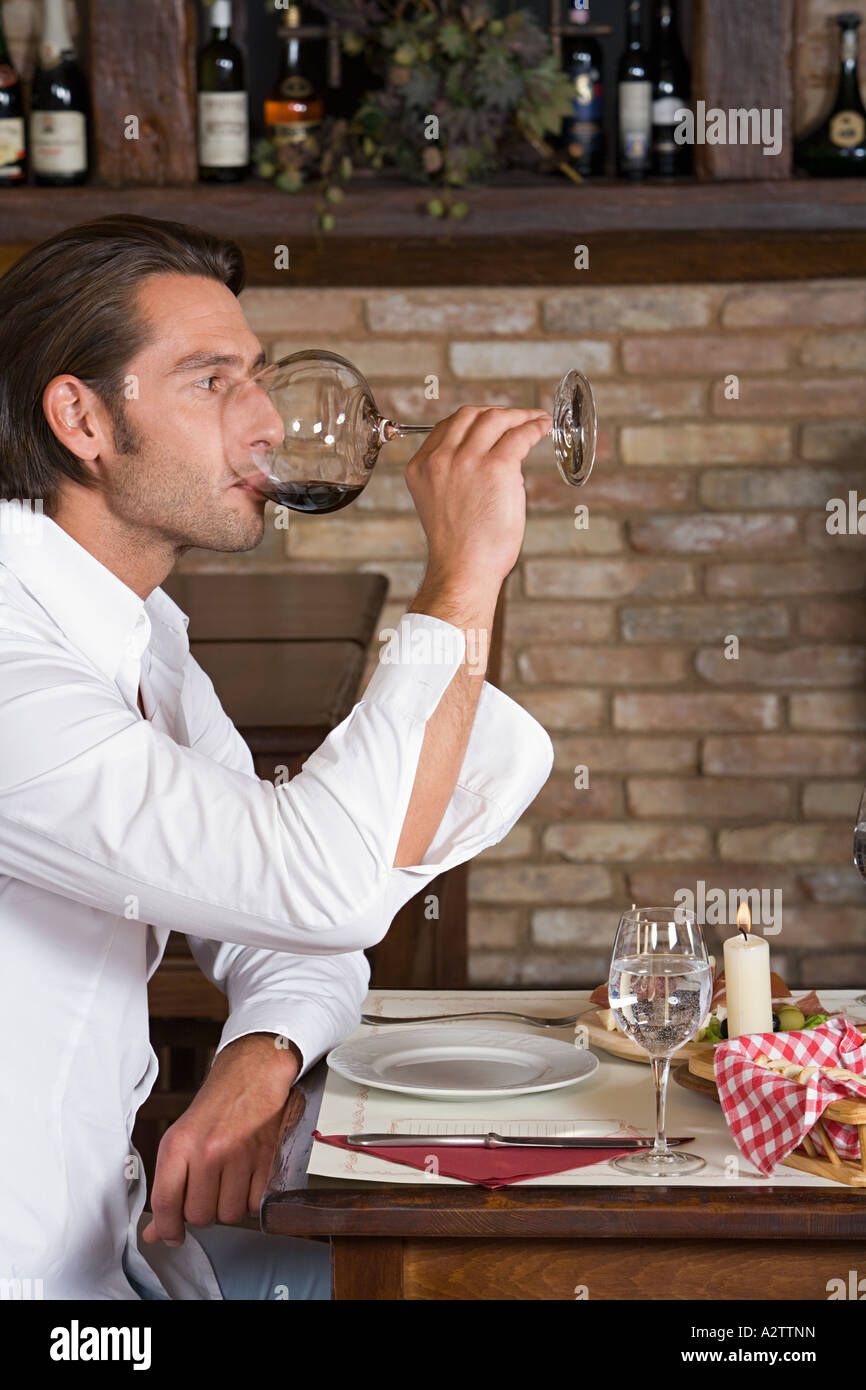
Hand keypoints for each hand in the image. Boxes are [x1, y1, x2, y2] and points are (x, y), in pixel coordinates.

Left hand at [141, 1033, 299, 1245]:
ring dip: (230, 1207)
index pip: (165, 1202)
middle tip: (209, 1191)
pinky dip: (253, 1199)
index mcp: (179, 1144)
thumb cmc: (215, 1109)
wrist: (252, 1076)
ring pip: (230, 1215)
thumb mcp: (181, 1140)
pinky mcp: (267, 1157)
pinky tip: (249, 1178)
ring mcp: (239, 1154)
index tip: (172, 1235)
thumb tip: (153, 1233)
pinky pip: (256, 1204)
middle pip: (200, 1216)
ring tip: (230, 1182)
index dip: (167, 1228)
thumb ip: (167, 1186)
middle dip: (204, 1212)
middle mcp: (207, 1150)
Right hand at [404, 405, 551, 603]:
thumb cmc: (459, 548)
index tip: (491, 422)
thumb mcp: (441, 501)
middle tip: (515, 418)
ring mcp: (467, 460)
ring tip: (534, 420)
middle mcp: (440, 458)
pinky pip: (519, 436)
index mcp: (422, 467)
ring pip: (495, 419)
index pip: (447, 427)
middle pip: (470, 415)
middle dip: (496, 413)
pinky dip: (533, 427)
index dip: (474, 420)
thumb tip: (486, 457)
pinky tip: (542, 428)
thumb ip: (452, 475)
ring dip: (519, 415)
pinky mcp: (496, 467)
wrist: (463, 569)